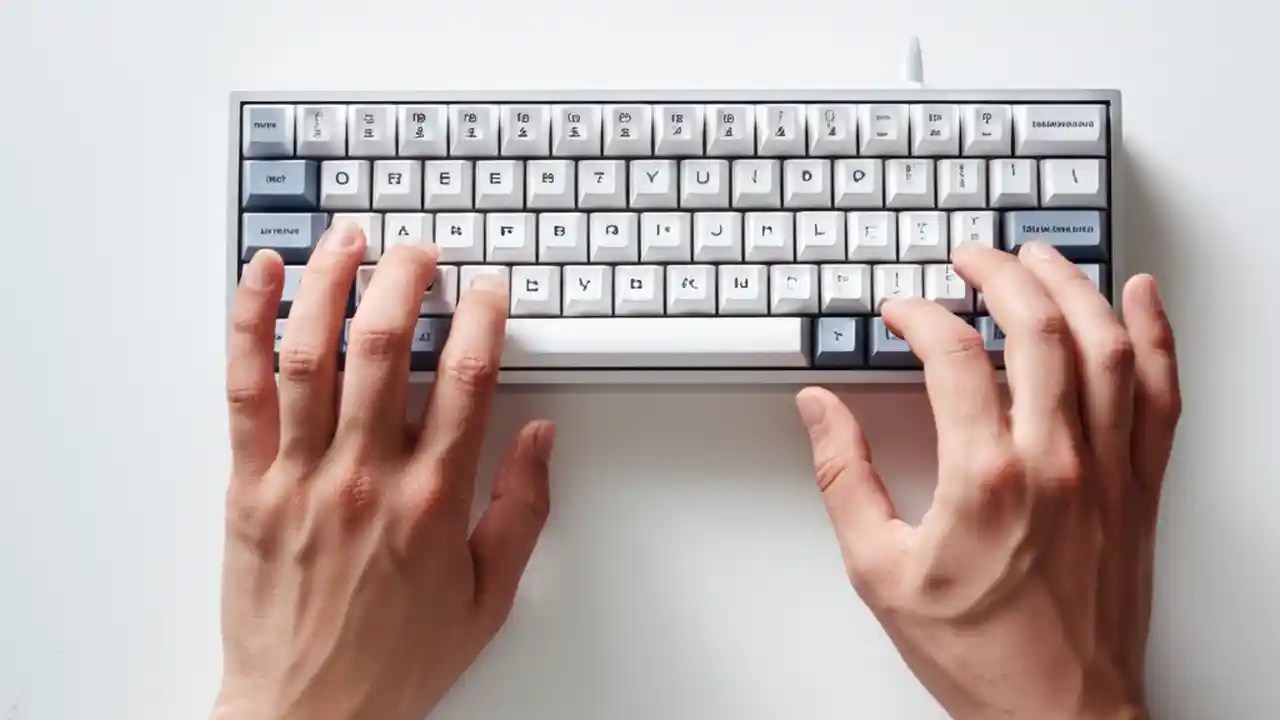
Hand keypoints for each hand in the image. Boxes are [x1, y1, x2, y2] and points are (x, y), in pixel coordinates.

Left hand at [214, 222, 553, 719]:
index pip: (465, 380)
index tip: (488, 289)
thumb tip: (542, 438)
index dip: (481, 318)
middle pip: (386, 347)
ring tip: (350, 238)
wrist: (308, 714)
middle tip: (422, 250)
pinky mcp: (248, 483)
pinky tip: (264, 277)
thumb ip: (522, 510)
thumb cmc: (394, 660)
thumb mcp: (489, 596)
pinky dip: (249, 322)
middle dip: (407, 279)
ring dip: (332, 282)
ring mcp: (301, 475)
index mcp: (432, 501)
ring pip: (312, 352)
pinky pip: (244, 388)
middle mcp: (365, 475)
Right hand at [797, 242, 1179, 719]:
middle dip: (999, 274)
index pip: (953, 356)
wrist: (1062, 713)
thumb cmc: (979, 655)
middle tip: (969, 257)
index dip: (920, 316)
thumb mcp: (880, 572)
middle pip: (1037, 329)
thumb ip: (844, 480)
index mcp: (985, 478)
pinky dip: (1157, 335)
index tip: (900, 311)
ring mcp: (1108, 470)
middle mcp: (1055, 461)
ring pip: (1105, 346)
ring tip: (1039, 256)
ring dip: (1072, 286)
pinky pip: (1161, 393)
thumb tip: (820, 411)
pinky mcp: (1141, 487)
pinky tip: (1140, 298)